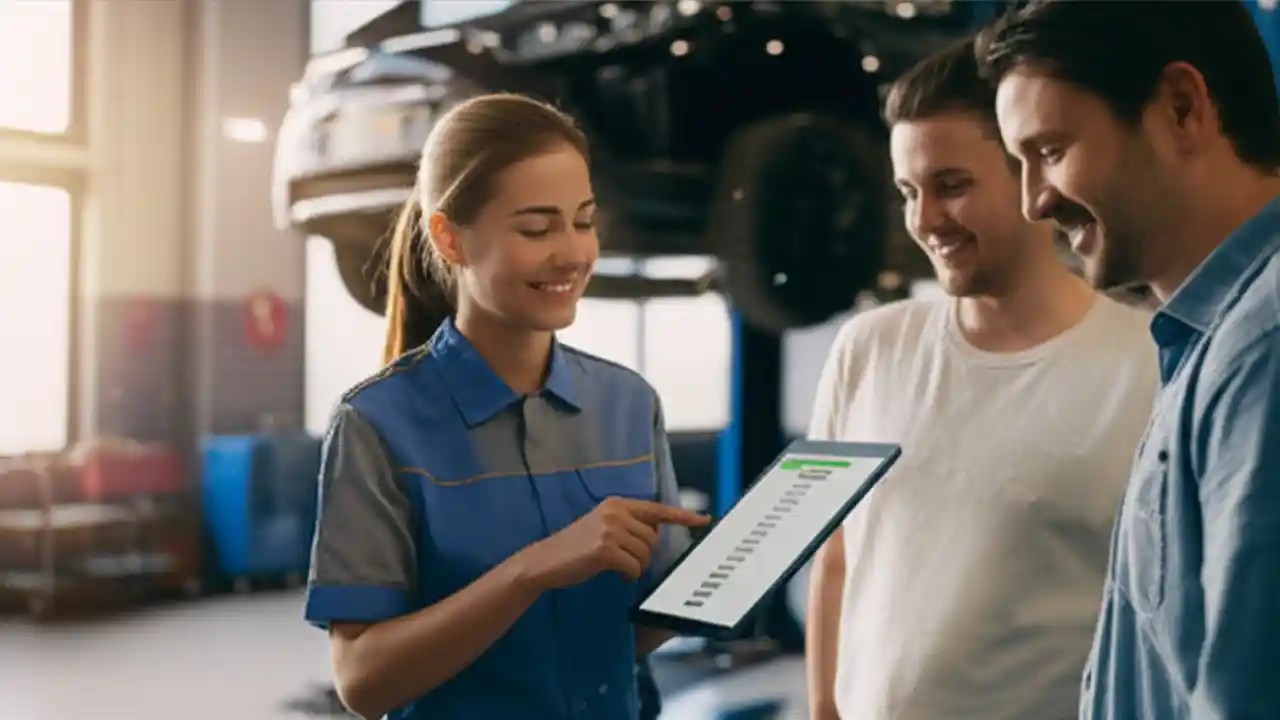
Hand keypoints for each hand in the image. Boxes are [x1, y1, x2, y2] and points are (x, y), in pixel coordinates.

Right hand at [516, 497, 709, 590]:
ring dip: (635, 567)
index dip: (682, 516)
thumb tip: (655, 534)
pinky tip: (613, 574)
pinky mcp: (605, 549)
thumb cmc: (576, 548)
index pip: (657, 509)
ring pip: (645, 555)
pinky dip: (627, 575)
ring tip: (614, 566)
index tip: (704, 519)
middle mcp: (615, 512)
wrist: (545, 561)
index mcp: (617, 504)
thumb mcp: (602, 526)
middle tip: (623, 560)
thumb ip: (628, 525)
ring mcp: (610, 529)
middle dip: (644, 554)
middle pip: (653, 539)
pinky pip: (634, 568)